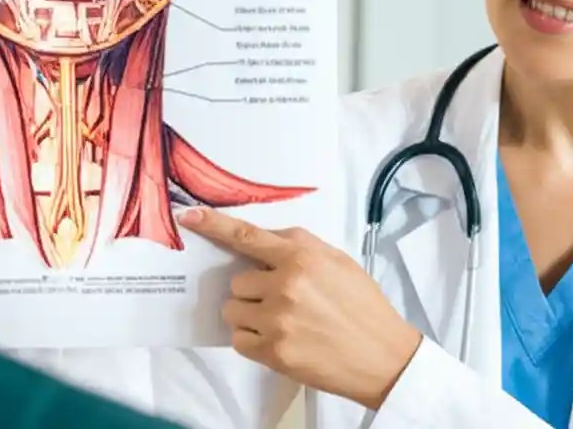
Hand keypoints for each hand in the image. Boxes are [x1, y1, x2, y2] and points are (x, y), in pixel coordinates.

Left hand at [180, 207, 422, 409]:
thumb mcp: (339, 261)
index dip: (214, 225)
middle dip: (253, 290)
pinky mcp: (273, 352)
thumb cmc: (364, 306)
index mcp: (302, 257)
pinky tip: (281, 341)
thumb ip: (300, 246)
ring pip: (233, 311)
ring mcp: (277, 319)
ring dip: (250, 316)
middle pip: (237, 281)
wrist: (382, 355)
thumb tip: (264, 239)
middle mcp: (286, 284)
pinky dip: (253, 341)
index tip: (190, 217)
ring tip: (282, 323)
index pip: (247, 236)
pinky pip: (239, 340)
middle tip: (282, 302)